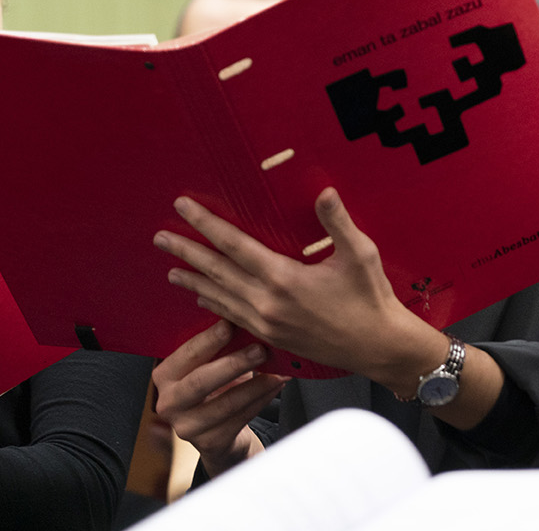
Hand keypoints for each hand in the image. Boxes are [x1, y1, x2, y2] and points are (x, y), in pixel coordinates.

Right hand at [151, 319, 286, 476]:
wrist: (219, 431)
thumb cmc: (217, 386)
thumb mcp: (211, 363)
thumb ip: (219, 345)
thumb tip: (243, 318)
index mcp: (165, 375)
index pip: (186, 355)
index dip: (209, 340)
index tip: (231, 324)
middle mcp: (169, 403)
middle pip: (200, 382)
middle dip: (234, 363)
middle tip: (260, 350)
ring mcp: (186, 427)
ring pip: (226, 404)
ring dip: (257, 385)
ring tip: (278, 371)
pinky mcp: (209, 443)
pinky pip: (240, 419)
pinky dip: (263, 400)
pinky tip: (277, 385)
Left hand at [154, 187, 420, 377]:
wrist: (377, 346)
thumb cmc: (371, 298)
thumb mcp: (361, 254)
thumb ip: (338, 223)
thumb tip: (324, 192)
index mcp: (284, 278)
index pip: (234, 245)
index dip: (206, 224)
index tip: (184, 208)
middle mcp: (267, 302)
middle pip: (217, 272)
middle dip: (187, 252)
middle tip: (160, 237)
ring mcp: (266, 323)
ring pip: (220, 297)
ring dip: (193, 281)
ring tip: (171, 271)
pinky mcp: (271, 337)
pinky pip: (232, 317)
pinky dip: (213, 305)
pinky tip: (202, 300)